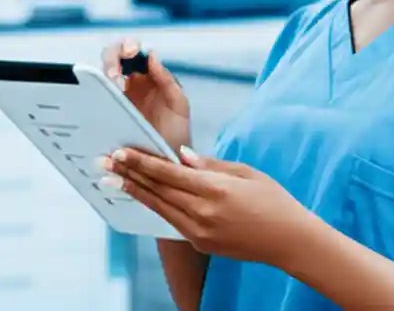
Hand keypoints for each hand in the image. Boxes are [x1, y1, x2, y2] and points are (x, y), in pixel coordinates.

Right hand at [101, 39, 191, 150]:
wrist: (168, 166)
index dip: (127, 46)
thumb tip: (152, 55)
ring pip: (98, 77)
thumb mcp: (179, 106)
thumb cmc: (176, 135)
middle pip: (110, 58)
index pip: (131, 51)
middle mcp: (128, 83)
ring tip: (112, 89)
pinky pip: (93, 101)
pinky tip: (100, 104)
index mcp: (147, 75)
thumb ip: (168, 80)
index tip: (131, 53)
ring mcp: (113, 99)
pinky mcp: (103, 115)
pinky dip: (92, 98)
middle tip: (115, 77)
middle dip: (111, 61)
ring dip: (101, 77)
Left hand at [102, 145, 311, 265]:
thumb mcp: (245, 173)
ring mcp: (200, 231)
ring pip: (159, 206)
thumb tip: (181, 155)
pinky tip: (141, 196)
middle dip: (129, 174)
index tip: (121, 152)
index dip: (142, 161)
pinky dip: (153, 206)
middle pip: (158, 189)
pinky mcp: (200, 242)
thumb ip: (210, 164)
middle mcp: (203, 212)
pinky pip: (170, 220)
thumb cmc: (272, 201)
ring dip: (135, 191)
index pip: (169, 173)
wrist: (289, 241)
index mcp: (215, 189)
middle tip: (104, 162)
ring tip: (113, 179)